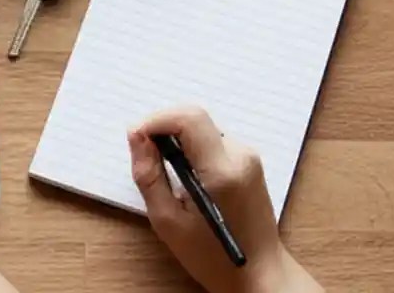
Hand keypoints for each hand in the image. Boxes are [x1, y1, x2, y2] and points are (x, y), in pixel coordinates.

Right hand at [129, 107, 323, 292]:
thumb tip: (136, 135)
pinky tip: (187, 179)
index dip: (157, 120)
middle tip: (148, 159)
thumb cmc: (211, 256)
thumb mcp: (166, 220)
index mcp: (222, 171)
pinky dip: (191, 150)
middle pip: (194, 120)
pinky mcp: (249, 162)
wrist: (258, 274)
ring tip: (169, 177)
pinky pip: (212, 140)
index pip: (189, 119)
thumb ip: (148, 173)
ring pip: (201, 129)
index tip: (138, 139)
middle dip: (163, 130)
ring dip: (177, 142)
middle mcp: (240, 156)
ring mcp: (249, 158)